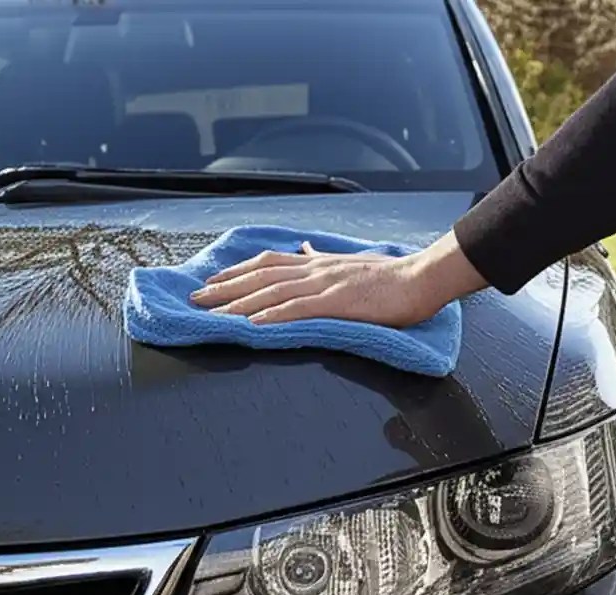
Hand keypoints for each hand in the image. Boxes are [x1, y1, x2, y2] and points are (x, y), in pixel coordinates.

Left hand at [190, 231, 488, 326]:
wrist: (420, 279)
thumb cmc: (391, 276)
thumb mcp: (352, 262)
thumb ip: (324, 258)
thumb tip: (305, 248)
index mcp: (318, 263)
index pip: (268, 262)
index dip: (237, 270)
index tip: (212, 279)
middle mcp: (315, 270)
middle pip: (260, 276)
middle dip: (225, 287)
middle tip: (195, 298)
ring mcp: (325, 285)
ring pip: (272, 292)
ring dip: (238, 303)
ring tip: (212, 313)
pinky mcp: (338, 303)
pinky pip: (298, 309)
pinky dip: (272, 316)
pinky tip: (252, 325)